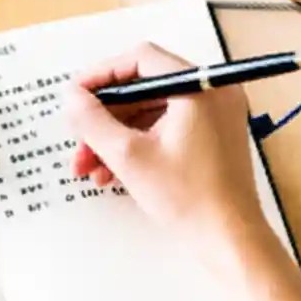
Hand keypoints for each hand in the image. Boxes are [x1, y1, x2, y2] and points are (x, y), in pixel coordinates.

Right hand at [65, 43, 267, 249]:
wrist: (228, 240)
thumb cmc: (190, 198)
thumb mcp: (129, 156)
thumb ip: (93, 121)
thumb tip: (72, 96)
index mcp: (199, 87)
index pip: (142, 60)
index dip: (102, 75)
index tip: (76, 95)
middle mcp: (212, 93)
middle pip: (145, 88)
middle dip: (105, 117)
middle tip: (78, 139)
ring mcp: (215, 116)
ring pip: (152, 113)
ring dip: (116, 136)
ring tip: (88, 166)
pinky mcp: (212, 138)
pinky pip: (167, 129)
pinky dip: (139, 145)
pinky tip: (111, 172)